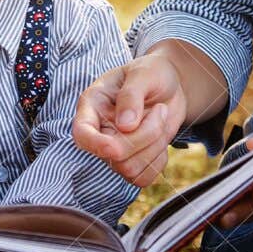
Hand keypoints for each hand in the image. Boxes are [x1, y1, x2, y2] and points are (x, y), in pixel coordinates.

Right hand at [72, 54, 186, 185]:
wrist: (171, 85)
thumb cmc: (152, 73)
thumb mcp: (143, 73)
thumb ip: (131, 95)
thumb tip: (125, 125)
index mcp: (93, 106)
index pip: (81, 134)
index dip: (96, 144)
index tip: (115, 145)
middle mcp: (100, 131)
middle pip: (114, 155)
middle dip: (145, 135)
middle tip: (161, 110)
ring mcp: (115, 148)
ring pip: (130, 169)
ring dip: (155, 146)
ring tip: (161, 118)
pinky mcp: (133, 161)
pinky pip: (143, 178)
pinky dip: (158, 162)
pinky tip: (161, 140)